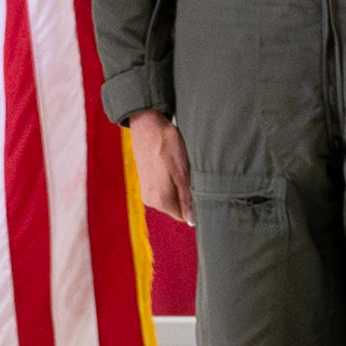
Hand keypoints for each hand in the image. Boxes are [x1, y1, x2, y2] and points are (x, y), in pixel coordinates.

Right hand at [128, 111, 192, 225]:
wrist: (147, 125)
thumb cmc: (166, 144)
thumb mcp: (182, 171)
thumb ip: (187, 198)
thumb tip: (192, 221)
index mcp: (160, 200)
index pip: (183, 217)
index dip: (194, 205)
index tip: (199, 188)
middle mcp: (151, 200)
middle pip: (176, 208)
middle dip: (186, 196)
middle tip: (190, 174)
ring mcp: (146, 191)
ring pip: (170, 198)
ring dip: (178, 188)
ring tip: (180, 168)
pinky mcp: (145, 182)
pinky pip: (162, 190)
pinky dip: (170, 182)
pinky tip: (172, 166)